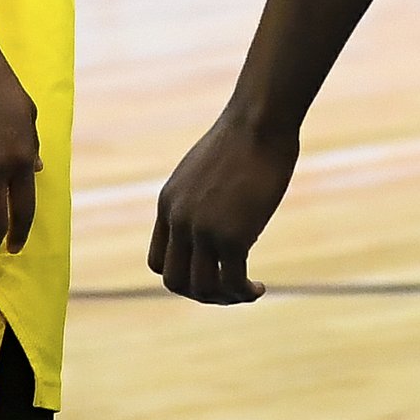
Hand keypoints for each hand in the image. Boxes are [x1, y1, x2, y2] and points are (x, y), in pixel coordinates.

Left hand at [148, 108, 297, 302]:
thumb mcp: (210, 167)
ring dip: (224, 298)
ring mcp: (204, 230)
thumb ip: (205, 194)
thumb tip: (222, 207)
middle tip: (230, 290)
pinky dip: (244, 292)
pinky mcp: (232, 236)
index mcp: (168, 204)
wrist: (260, 121)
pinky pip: (232, 281)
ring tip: (247, 292)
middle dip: (201, 294)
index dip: (184, 274)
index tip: (211, 272)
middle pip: (175, 281)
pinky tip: (259, 288)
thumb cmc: (245, 136)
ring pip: (201, 288)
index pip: (159, 261)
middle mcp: (179, 221)